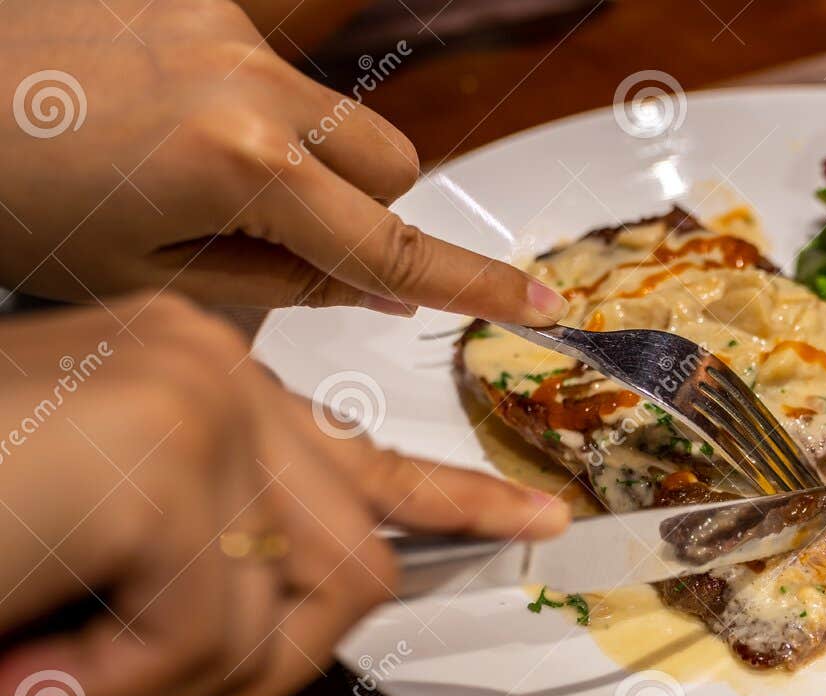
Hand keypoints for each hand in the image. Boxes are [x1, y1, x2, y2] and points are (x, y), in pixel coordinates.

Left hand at [0, 0, 564, 323]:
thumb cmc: (6, 195)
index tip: (542, 307)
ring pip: (341, 118)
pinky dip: (249, 111)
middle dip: (360, 214)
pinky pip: (275, 71)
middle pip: (391, 166)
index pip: (391, 245)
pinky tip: (163, 120)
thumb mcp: (147, 276)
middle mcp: (248, 82)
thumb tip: (382, 288)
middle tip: (271, 241)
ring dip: (311, 161)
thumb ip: (283, 283)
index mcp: (239, 167)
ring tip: (198, 174)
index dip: (473, 286)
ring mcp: (222, 26)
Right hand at [0, 294, 567, 695]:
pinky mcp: (162, 454)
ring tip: (57, 663)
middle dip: (263, 660)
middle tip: (130, 677)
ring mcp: (193, 400)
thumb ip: (201, 605)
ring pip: (299, 610)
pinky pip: (209, 636)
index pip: (362, 453)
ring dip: (176, 681)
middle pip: (352, 565)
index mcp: (199, 395)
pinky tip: (27, 665)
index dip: (452, 500)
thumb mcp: (91, 575)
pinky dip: (115, 689)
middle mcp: (210, 372)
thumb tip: (280, 652)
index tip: (533, 521)